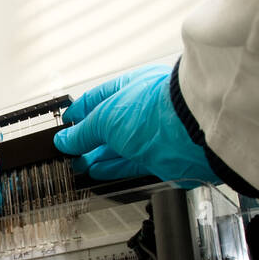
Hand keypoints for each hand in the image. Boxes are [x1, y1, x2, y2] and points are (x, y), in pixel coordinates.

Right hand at [54, 64, 220, 183]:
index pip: (99, 98)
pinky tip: (97, 172)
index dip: (80, 111)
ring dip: (96, 156)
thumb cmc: (156, 109)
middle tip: (68, 150)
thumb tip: (65, 140)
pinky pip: (129, 164)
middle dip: (87, 138)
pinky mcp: (158, 158)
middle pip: (108, 125)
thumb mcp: (106, 117)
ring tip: (77, 165)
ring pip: (117, 147)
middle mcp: (142, 109)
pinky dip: (111, 168)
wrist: (192, 132)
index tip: (66, 124)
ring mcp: (151, 135)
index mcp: (131, 87)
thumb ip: (84, 132)